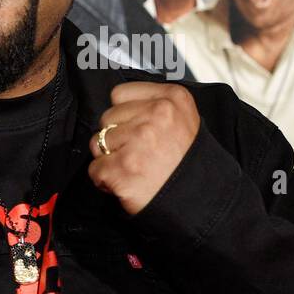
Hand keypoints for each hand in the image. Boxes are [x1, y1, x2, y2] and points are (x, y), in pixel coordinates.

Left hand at [88, 82, 200, 214]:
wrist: (199, 199)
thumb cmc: (187, 162)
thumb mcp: (184, 118)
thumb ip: (154, 104)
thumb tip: (117, 104)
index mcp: (171, 99)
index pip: (120, 94)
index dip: (124, 114)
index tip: (136, 128)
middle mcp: (156, 116)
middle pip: (107, 118)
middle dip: (116, 137)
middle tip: (138, 153)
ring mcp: (138, 142)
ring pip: (98, 143)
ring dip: (110, 159)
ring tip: (134, 168)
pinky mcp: (123, 168)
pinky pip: (95, 169)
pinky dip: (105, 180)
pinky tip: (127, 182)